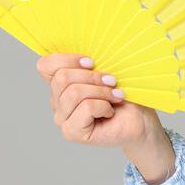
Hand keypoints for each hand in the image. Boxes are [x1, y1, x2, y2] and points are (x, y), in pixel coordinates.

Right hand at [36, 53, 155, 146]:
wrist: (139, 120)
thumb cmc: (124, 94)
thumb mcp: (107, 71)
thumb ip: (90, 64)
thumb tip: (88, 52)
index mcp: (61, 83)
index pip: (45, 65)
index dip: (67, 59)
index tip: (92, 62)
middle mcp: (57, 101)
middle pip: (61, 78)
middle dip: (92, 77)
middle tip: (112, 81)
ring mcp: (62, 119)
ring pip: (73, 93)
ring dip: (101, 91)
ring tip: (115, 96)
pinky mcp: (72, 132)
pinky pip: (85, 107)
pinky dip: (103, 105)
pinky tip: (110, 111)